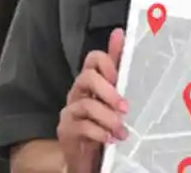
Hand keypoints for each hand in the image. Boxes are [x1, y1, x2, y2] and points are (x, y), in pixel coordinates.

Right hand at [56, 28, 128, 172]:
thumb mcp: (111, 97)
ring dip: (108, 118)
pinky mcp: (66, 131)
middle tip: (124, 107)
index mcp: (90, 82)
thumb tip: (119, 34)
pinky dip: (99, 132)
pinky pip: (82, 126)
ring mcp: (69, 111)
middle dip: (108, 91)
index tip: (119, 77)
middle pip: (87, 77)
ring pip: (87, 105)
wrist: (86, 156)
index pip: (93, 59)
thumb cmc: (101, 123)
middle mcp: (77, 93)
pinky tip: (109, 138)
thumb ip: (116, 68)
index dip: (107, 63)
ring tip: (121, 131)